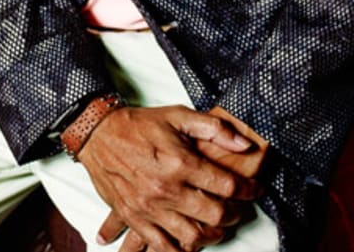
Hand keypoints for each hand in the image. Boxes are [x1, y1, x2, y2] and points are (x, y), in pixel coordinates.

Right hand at [77, 103, 255, 251]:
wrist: (98, 134)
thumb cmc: (139, 124)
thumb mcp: (179, 116)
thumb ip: (214, 128)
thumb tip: (244, 144)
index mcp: (180, 162)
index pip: (227, 185)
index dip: (248, 190)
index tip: (255, 189)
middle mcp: (166, 189)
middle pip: (214, 215)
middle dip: (234, 215)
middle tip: (238, 208)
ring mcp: (149, 207)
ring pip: (192, 236)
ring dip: (211, 234)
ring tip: (217, 225)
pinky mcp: (134, 218)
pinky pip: (162, 246)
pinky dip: (180, 250)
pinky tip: (189, 242)